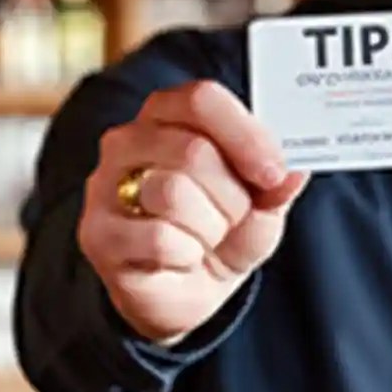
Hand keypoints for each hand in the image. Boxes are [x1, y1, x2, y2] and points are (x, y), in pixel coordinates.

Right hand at [78, 80, 307, 344]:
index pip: (201, 99)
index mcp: (169, 115)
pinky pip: (159, 238)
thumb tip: (294, 171)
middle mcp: (129, 141)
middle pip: (193, 150)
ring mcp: (105, 186)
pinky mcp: (98, 233)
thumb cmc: (222, 232)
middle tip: (238, 216)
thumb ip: (277, 184)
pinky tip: (183, 257)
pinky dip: (188, 254)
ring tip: (207, 237)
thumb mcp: (263, 205)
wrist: (187, 292)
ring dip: (211, 226)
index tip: (273, 172)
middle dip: (233, 195)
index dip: (245, 134)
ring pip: (174, 192)